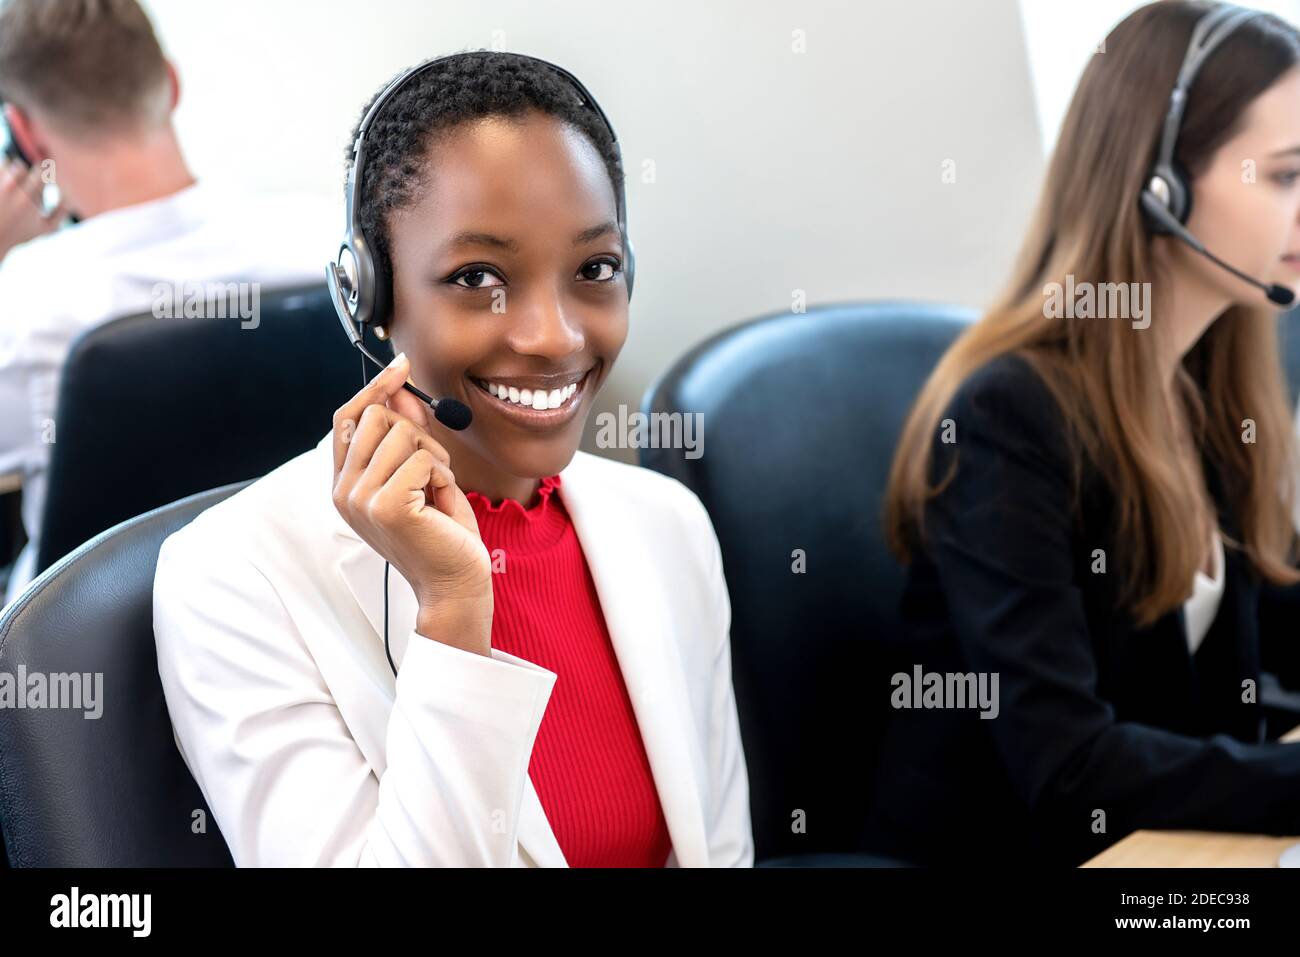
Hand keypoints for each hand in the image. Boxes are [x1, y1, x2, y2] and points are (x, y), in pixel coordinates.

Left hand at [0, 159, 61, 261]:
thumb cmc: (19, 234)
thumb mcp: (45, 228)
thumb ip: (61, 212)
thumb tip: (70, 197)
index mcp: (29, 196)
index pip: (40, 172)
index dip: (42, 175)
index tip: (41, 180)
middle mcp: (12, 187)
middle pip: (20, 165)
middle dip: (23, 173)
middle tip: (23, 183)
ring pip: (5, 163)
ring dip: (9, 170)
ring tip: (11, 184)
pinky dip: (1, 173)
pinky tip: (4, 185)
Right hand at [332, 352, 492, 655]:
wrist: (454, 584)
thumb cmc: (442, 534)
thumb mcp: (424, 475)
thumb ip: (409, 434)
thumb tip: (402, 392)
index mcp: (346, 484)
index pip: (347, 418)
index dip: (375, 388)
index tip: (401, 366)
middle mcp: (344, 491)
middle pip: (377, 417)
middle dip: (417, 433)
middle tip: (433, 471)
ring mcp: (360, 498)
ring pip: (403, 435)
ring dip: (435, 458)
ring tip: (437, 493)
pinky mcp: (385, 505)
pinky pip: (421, 459)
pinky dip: (442, 476)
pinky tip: (440, 505)